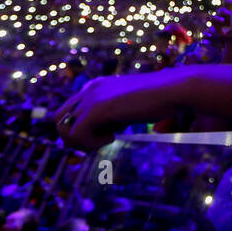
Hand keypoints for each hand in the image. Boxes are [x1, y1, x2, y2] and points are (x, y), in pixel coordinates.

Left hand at [53, 71, 182, 148]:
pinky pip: (76, 134)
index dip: (81, 130)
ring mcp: (92, 98)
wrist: (172, 90)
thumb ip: (110, 116)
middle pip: (59, 119)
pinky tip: (114, 137)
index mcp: (95, 87)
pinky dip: (91, 143)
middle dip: (74, 137)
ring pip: (62, 128)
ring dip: (81, 142)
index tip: (105, 135)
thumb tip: (102, 134)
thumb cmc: (159, 100)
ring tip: (107, 139)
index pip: (69, 111)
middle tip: (100, 141)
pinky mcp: (97, 109)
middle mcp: (89, 90)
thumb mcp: (127, 107)